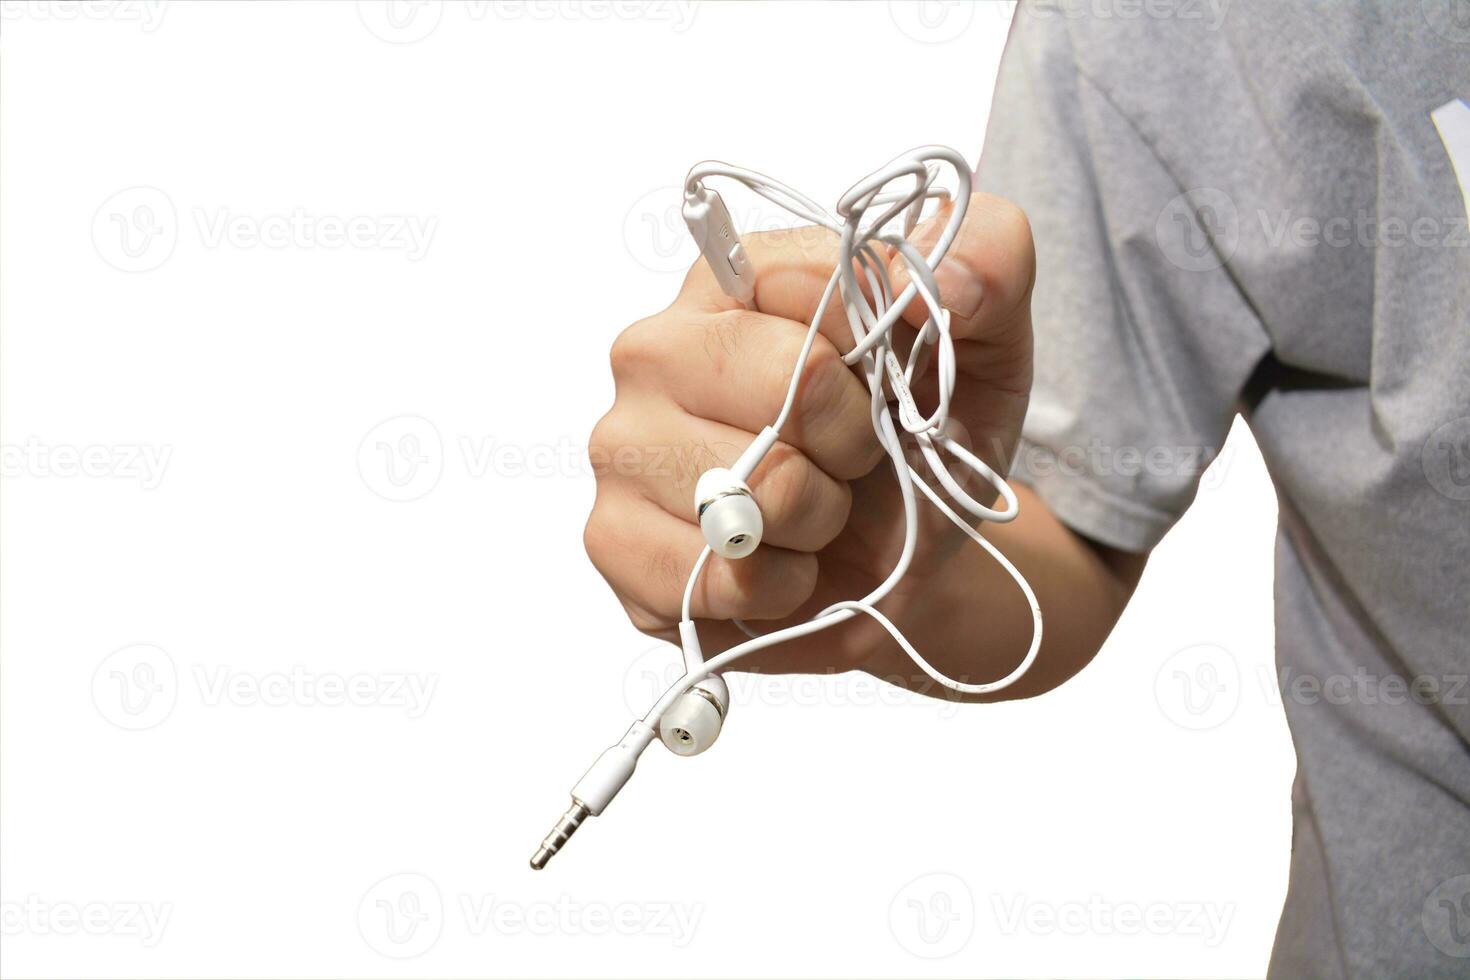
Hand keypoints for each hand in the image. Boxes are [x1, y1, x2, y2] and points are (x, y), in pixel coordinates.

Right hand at [584, 194, 1035, 677]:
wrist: (911, 557)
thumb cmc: (925, 434)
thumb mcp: (987, 338)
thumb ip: (990, 260)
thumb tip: (938, 279)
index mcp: (732, 278)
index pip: (809, 286)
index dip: (877, 354)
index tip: (884, 385)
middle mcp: (654, 349)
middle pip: (787, 389)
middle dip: (854, 446)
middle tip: (852, 462)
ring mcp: (621, 446)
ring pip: (751, 495)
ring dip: (818, 525)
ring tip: (814, 515)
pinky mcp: (614, 542)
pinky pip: (715, 577)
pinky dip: (779, 589)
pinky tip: (780, 569)